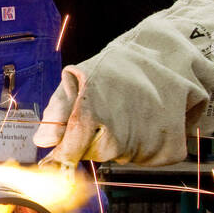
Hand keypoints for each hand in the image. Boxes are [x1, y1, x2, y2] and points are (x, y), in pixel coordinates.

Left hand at [32, 0, 213, 166]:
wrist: (171, 53)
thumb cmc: (121, 65)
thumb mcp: (82, 76)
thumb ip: (59, 109)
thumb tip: (42, 140)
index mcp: (94, 107)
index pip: (70, 149)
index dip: (63, 156)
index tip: (56, 160)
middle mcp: (121, 128)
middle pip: (97, 154)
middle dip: (97, 139)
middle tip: (109, 113)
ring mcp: (147, 139)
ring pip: (125, 158)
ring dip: (125, 143)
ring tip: (132, 112)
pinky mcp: (171, 146)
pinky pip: (152, 159)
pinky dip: (149, 146)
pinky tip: (150, 121)